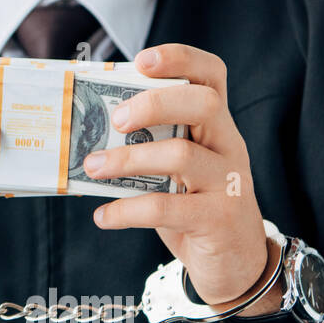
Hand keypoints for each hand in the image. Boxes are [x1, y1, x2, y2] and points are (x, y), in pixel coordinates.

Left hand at [82, 44, 269, 306]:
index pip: (212, 75)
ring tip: (91, 168)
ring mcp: (229, 182)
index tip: (142, 59)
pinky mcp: (219, 219)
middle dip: (154, 104)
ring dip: (126, 160)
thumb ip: (149, 144)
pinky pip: (167, 208)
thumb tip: (86, 129)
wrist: (236, 264)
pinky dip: (127, 211)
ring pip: (182, 155)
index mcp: (216, 125)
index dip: (181, 59)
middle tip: (115, 120)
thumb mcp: (177, 169)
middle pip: (204, 104)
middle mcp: (228, 146)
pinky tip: (103, 216)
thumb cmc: (194, 205)